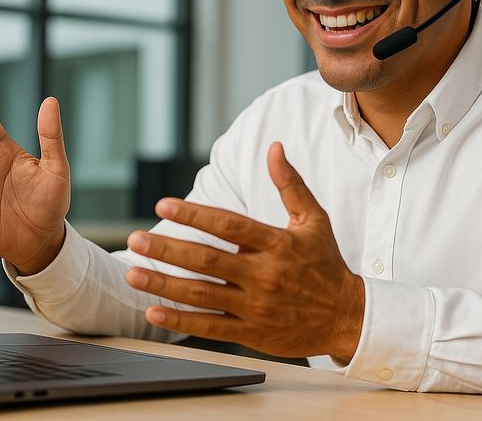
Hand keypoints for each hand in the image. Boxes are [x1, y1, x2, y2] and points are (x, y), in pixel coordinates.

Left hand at [124, 142, 364, 361]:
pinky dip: (180, 321)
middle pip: (207, 260)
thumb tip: (275, 148)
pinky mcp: (252, 332)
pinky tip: (154, 310)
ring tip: (134, 273)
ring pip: (202, 294)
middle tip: (135, 239)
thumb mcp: (313, 219)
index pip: (228, 225)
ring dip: (164, 284)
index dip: (194, 214)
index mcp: (276, 244)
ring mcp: (256, 306)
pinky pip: (210, 327)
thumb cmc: (326, 264)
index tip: (164, 206)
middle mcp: (264, 275)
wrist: (347, 316)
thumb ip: (290, 184)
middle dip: (168, 249)